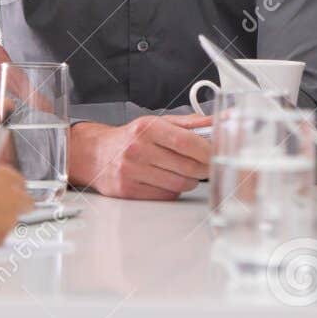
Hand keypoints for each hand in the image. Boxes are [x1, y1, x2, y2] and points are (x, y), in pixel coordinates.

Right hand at [69, 115, 211, 199]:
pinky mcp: (128, 190)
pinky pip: (166, 195)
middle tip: (206, 165)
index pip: (187, 142)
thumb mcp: (157, 123)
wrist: (96, 153)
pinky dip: (174, 190)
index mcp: (147, 128)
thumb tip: (219, 122)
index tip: (216, 152)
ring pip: (179, 184)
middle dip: (203, 167)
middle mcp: (137, 149)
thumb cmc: (131, 138)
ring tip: (185, 172)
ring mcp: (131, 171)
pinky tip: (168, 180)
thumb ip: (190, 123)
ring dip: (190, 180)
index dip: (207, 150)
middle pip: (187, 166)